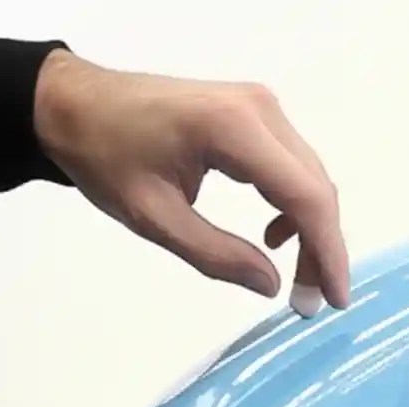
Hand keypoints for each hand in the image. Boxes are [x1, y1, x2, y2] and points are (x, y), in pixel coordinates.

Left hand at [32, 50, 347, 311]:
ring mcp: (261, 107)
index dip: (327, 250)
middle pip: (315, 186)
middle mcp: (260, 110)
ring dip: (311, 228)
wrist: (74, 104)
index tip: (334, 298)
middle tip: (312, 300)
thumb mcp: (152, 216)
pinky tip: (274, 235)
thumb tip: (273, 286)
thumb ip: (215, 254)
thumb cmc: (102, 156)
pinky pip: (292, 165)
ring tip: (299, 277)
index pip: (304, 195)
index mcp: (233, 129)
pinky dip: (294, 204)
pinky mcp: (254, 113)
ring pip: (309, 177)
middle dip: (322, 246)